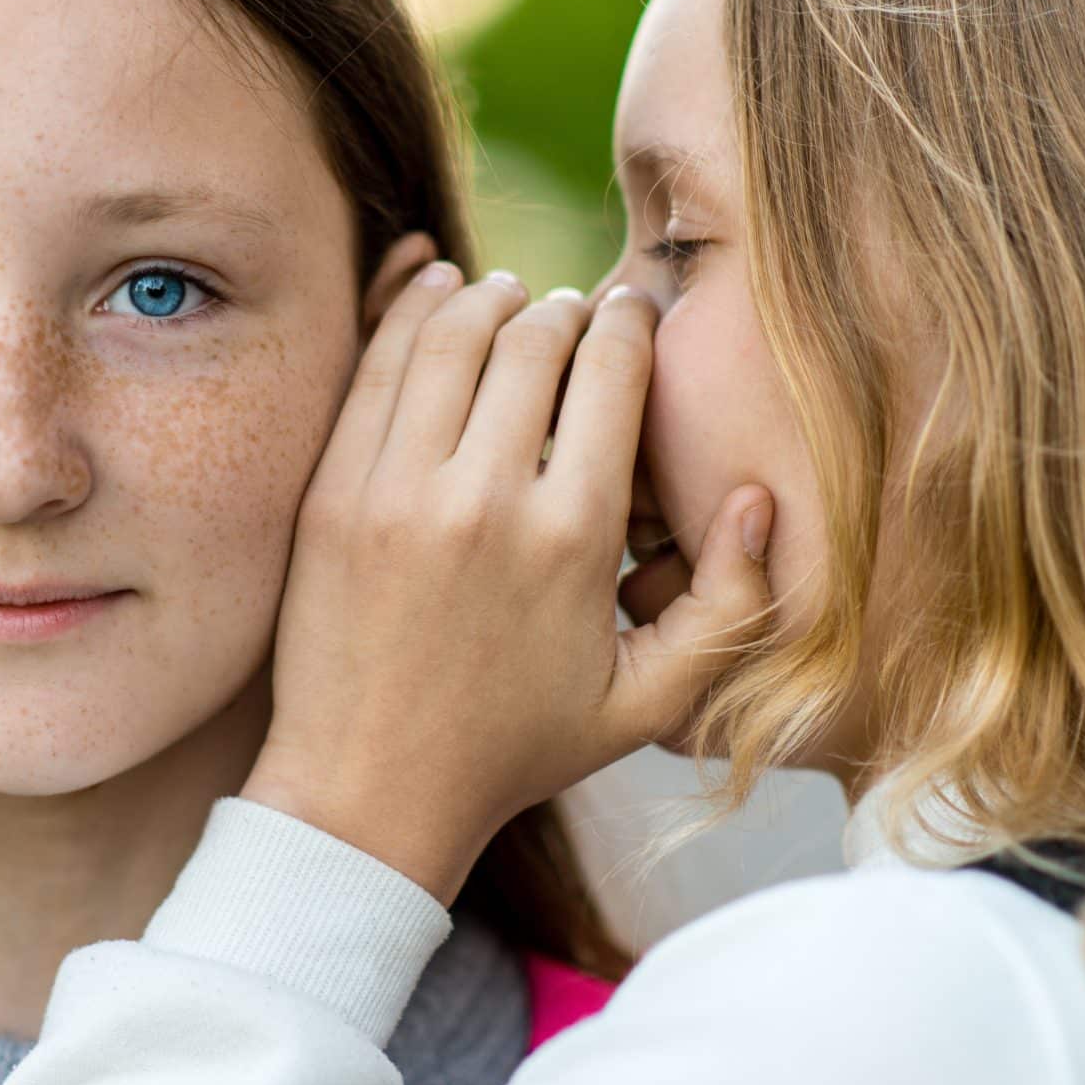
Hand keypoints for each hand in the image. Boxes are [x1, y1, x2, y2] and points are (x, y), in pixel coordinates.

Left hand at [248, 262, 773, 901]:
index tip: (632, 316)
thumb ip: (730, 605)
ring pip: (448, 336)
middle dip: (562, 308)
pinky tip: (435, 294)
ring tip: (506, 296)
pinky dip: (409, 313)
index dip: (629, 324)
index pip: (611, 372)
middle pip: (532, 339)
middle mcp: (482, 502)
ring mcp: (394, 491)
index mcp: (570, 539)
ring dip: (485, 297)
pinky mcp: (331, 492)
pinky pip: (375, 367)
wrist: (369, 790)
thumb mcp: (649, 703)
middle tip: (571, 312)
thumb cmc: (517, 748)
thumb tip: (754, 497)